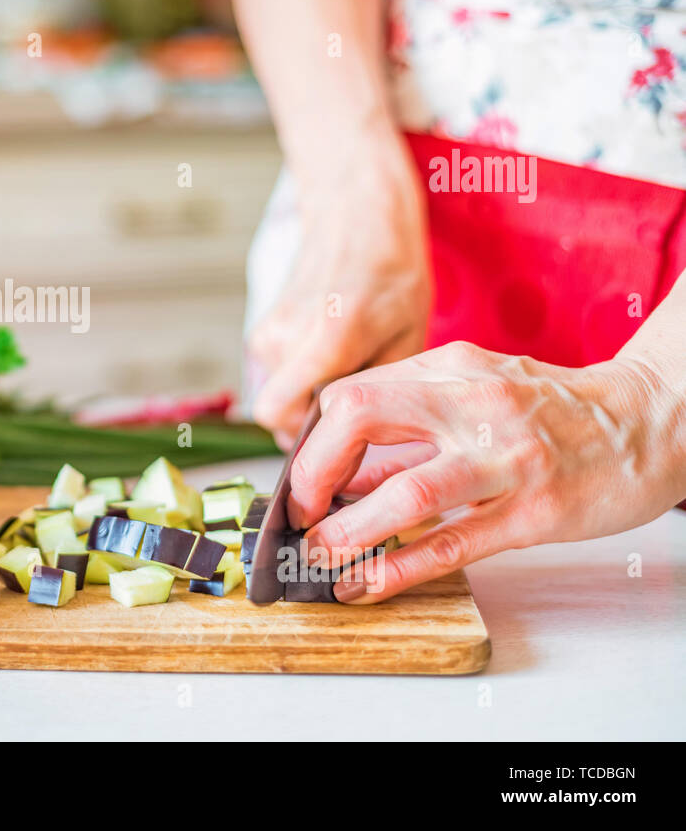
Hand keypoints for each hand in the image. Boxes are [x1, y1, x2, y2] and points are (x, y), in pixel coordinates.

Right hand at [249, 132, 431, 447]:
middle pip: (278, 416)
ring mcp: (268, 331)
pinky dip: (302, 379)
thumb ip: (375, 396)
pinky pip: (278, 376)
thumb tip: (355, 448)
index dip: (305, 447)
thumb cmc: (393, 275)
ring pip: (278, 397)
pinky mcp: (263, 329)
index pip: (282, 417)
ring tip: (350, 376)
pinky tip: (334, 356)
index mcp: (328, 339)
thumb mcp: (407, 339)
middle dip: (311, 428)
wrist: (357, 215)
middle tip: (353, 423)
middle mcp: (286, 336)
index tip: (336, 461)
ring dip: (309, 400)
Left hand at [287, 341, 683, 602]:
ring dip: (349, 532)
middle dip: (315, 471)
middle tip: (302, 515)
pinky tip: (365, 585)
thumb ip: (409, 430)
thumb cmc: (552, 410)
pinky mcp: (535, 510)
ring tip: (319, 559)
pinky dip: (398, 568)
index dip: (315, 443)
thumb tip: (342, 475)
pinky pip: (453, 544)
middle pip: (361, 416)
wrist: (650, 421)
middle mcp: (471, 403)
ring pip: (406, 492)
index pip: (352, 394)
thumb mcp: (475, 392)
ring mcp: (505, 457)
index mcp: (449, 368)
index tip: (304, 483)